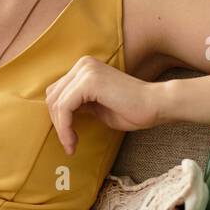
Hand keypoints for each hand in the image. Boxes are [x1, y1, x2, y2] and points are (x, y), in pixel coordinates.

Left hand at [45, 56, 167, 154]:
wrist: (156, 105)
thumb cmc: (132, 110)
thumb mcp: (97, 107)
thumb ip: (78, 105)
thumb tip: (57, 115)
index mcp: (85, 68)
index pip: (57, 92)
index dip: (58, 117)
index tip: (68, 137)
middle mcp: (83, 65)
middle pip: (52, 96)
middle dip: (57, 123)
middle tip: (68, 143)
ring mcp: (85, 71)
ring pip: (56, 103)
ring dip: (61, 128)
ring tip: (71, 145)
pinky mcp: (89, 82)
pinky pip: (65, 107)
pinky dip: (65, 127)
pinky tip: (73, 141)